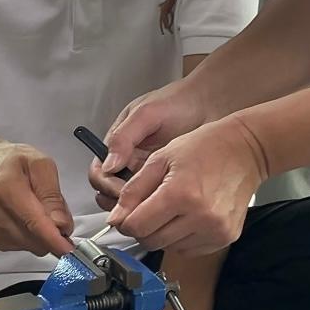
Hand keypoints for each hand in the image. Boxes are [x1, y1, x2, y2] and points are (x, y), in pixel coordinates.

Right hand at [0, 140, 73, 256]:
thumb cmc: (13, 163)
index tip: (68, 248)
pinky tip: (31, 221)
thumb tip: (61, 224)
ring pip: (33, 246)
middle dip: (55, 233)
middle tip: (57, 212)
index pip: (33, 222)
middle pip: (34, 239)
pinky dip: (35, 239)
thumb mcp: (41, 165)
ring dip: (45, 235)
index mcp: (7, 188)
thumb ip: (53, 195)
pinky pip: (26, 248)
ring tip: (41, 211)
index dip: (53, 239)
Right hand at [96, 78, 210, 197]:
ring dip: (138, 207)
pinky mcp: (165, 182)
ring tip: (156, 201)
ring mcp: (147, 173)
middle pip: (109, 192)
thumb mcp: (147, 113)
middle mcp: (129, 161)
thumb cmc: (178, 102)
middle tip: (140, 203)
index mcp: (118, 144)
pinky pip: (154, 200)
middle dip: (120, 202)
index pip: (100, 173)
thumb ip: (123, 137)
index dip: (107, 186)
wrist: (210, 103)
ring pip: (131, 201)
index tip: (123, 192)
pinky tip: (169, 201)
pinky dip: (157, 205)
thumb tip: (107, 165)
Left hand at [107, 114, 267, 253]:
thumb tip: (116, 218)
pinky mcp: (224, 238)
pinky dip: (181, 238)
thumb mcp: (160, 159)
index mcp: (180, 194)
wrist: (247, 150)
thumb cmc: (206, 148)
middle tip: (149, 208)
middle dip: (142, 228)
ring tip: (173, 207)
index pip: (136, 227)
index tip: (126, 213)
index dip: (125, 221)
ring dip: (162, 233)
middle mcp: (200, 217)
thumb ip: (133, 190)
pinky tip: (188, 216)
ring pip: (168, 248)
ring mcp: (215, 230)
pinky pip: (188, 250)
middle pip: (151, 241)